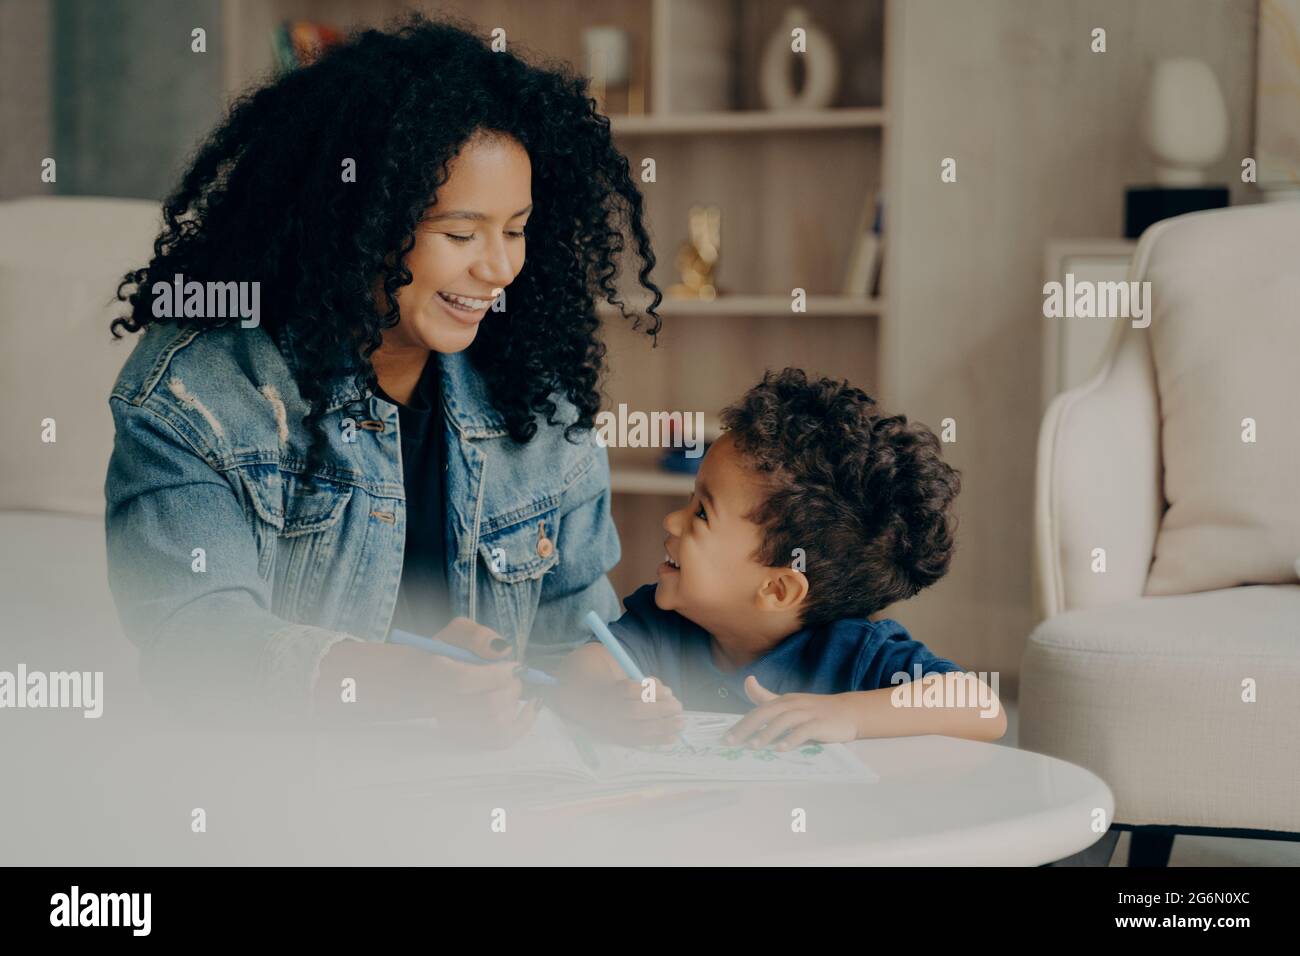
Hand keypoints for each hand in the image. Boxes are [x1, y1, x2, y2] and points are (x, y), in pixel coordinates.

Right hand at [426, 617, 538, 747]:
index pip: (463, 681)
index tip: (515, 666)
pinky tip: (532, 706)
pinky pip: (501, 740)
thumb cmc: (447, 653)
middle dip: (511, 687)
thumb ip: (477, 636)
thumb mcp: (458, 632)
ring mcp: (453, 726)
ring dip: (515, 703)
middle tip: (514, 674)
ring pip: (496, 724)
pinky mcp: (468, 739)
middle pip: (487, 706)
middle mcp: (440, 705)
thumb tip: (503, 650)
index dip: (497, 674)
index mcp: (434, 674)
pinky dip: (524, 723)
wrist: (428, 679)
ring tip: (513, 687)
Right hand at [551, 675, 684, 745]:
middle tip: (677, 705)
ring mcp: (600, 726)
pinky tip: (671, 738)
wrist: (563, 689)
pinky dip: (653, 741)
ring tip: (680, 722)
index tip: (665, 688)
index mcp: (591, 685)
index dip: (648, 690)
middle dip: (658, 710)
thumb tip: (657, 686)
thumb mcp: (597, 658)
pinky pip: (631, 741)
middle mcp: (594, 710)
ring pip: (633, 730)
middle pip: (632, 712)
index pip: (624, 691)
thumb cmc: (586, 669)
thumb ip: (624, 669)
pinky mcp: (606, 736)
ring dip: (661, 727)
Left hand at [722, 676, 857, 749]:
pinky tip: (781, 748)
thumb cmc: (816, 710)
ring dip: (767, 733)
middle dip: (748, 728)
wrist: (849, 712)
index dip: (742, 723)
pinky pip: (804, 731)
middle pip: (766, 713)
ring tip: (754, 746)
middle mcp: (793, 704)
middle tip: (733, 742)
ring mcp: (807, 713)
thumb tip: (747, 682)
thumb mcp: (790, 702)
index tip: (726, 737)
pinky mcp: (820, 724)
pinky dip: (791, 739)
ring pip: (783, 721)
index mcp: (784, 701)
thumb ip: (767, 696)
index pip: (758, 711)